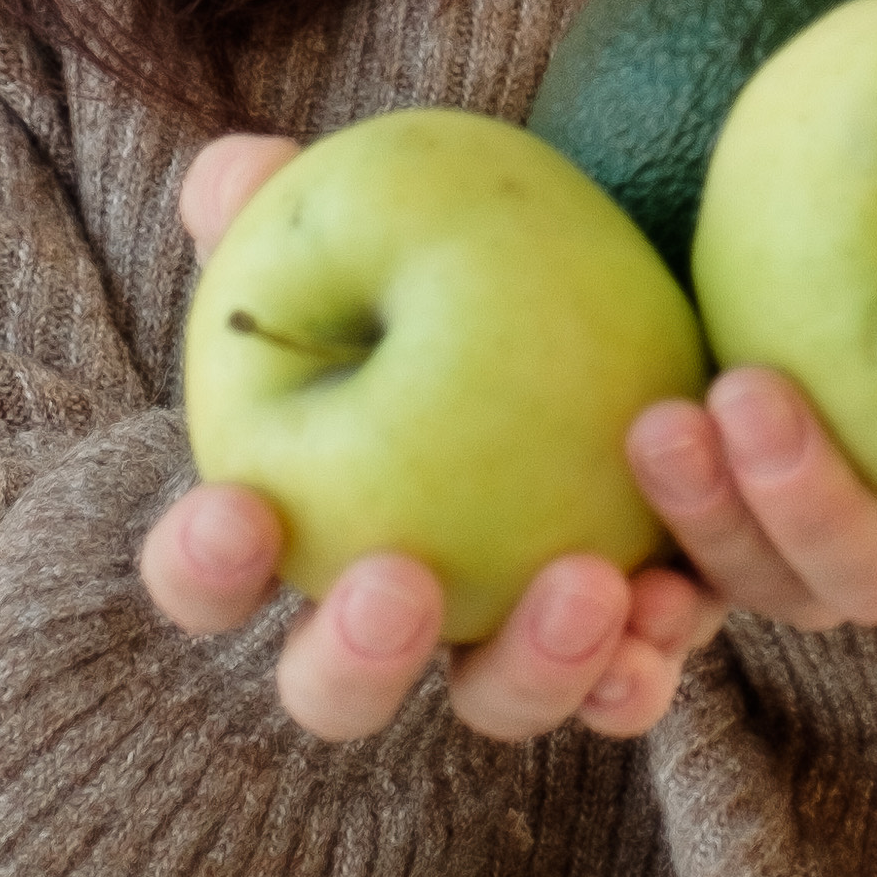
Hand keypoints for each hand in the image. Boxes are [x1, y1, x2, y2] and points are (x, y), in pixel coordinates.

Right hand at [141, 125, 723, 746]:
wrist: (589, 284)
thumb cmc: (437, 255)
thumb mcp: (364, 216)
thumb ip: (286, 203)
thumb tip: (234, 173)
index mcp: (287, 526)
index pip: (206, 580)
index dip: (203, 564)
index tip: (235, 512)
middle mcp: (383, 620)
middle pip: (333, 691)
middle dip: (355, 660)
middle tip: (402, 583)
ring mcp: (499, 640)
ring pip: (495, 703)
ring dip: (533, 666)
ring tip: (590, 586)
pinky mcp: (618, 636)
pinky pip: (626, 679)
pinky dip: (646, 656)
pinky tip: (674, 597)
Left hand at [622, 0, 876, 633]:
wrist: (814, 272)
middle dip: (823, 503)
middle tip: (758, 395)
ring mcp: (817, 557)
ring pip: (771, 587)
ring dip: (716, 515)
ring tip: (664, 417)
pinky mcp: (725, 553)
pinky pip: (680, 592)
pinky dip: (654, 563)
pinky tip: (626, 459)